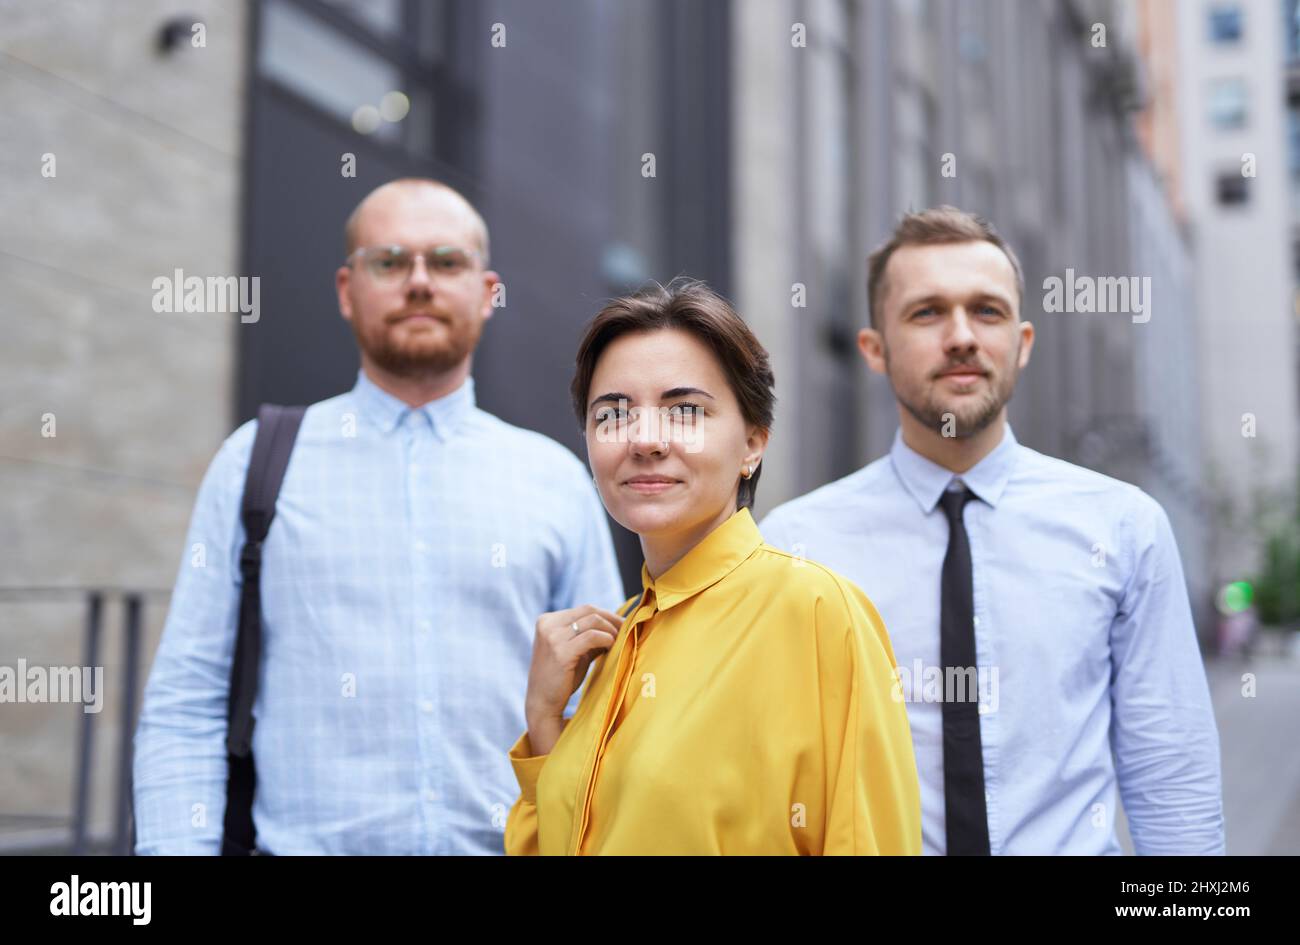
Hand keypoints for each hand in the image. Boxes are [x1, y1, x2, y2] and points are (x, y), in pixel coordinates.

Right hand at [524, 604, 625, 754]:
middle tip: (627, 631)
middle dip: (612, 619)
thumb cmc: (561, 678)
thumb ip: (588, 636)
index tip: (622, 626)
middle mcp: (547, 625)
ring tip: (619, 642)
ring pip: (593, 620)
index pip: (585, 609)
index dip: (607, 615)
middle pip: (589, 610)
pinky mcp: (561, 652)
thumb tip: (617, 625)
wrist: (543, 703)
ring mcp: (552, 637)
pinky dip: (606, 639)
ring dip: (611, 630)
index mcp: (547, 621)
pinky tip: (612, 647)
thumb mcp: (573, 650)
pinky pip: (592, 637)